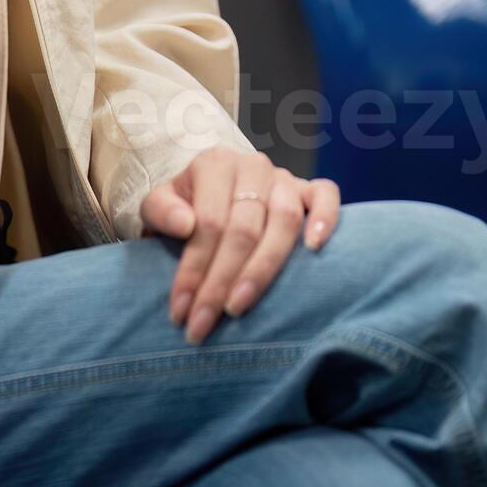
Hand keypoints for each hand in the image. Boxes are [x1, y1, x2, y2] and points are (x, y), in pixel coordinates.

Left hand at [141, 147, 341, 342]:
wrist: (210, 194)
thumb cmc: (185, 207)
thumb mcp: (159, 205)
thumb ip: (161, 211)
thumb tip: (185, 225)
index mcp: (214, 164)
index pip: (208, 222)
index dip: (194, 269)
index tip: (181, 311)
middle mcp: (253, 166)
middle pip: (244, 228)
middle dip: (221, 282)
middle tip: (205, 322)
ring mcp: (285, 177)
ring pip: (285, 220)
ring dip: (263, 269)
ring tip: (240, 306)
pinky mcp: (310, 188)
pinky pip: (326, 195)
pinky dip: (325, 219)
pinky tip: (314, 249)